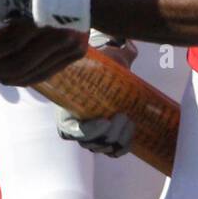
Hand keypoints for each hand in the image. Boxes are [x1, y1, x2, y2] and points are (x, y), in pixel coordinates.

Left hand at [0, 20, 87, 86]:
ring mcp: (69, 47)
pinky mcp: (76, 55)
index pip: (12, 42)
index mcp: (44, 13)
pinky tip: (14, 76)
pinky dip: (28, 78)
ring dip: (11, 77)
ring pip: (34, 72)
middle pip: (22, 62)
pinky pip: (46, 73)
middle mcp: (58, 33)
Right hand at [54, 33, 136, 155]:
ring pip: (103, 148)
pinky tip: (131, 131)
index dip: (89, 130)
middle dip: (110, 134)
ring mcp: (91, 138)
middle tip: (123, 116)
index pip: (71, 130)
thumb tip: (131, 46)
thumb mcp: (102, 60)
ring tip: (129, 121)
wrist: (105, 74)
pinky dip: (123, 146)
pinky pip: (113, 152)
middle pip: (91, 143)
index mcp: (66, 112)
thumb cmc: (99, 67)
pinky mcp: (105, 141)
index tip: (105, 120)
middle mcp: (75, 129)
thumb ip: (115, 53)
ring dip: (118, 139)